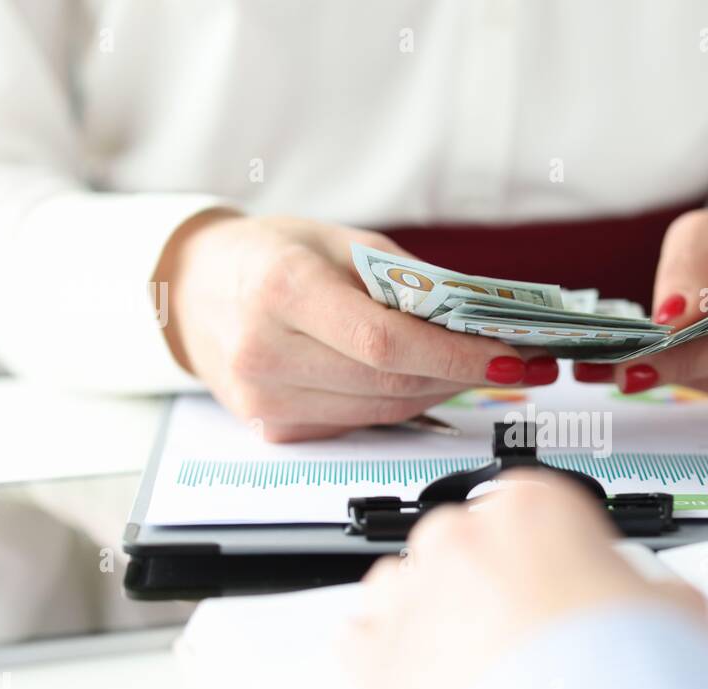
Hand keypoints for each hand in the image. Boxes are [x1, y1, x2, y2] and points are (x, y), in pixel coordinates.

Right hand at [155, 212, 556, 441]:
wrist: (194, 291)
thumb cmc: (271, 256)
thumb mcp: (339, 242)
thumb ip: (407, 281)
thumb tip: (481, 317)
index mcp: (282, 290)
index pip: (386, 343)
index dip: (455, 357)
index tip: (509, 357)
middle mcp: (266, 352)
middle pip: (390, 384)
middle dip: (462, 376)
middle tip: (514, 364)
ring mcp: (266, 399)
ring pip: (382, 411)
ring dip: (440, 393)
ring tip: (480, 370)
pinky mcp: (273, 428)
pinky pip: (359, 423)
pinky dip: (401, 404)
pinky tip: (428, 383)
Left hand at [347, 472, 706, 688]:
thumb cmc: (617, 669)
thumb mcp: (671, 611)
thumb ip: (654, 594)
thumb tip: (669, 607)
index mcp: (530, 506)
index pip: (529, 506)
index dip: (550, 550)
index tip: (561, 581)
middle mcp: (460, 537)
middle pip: (462, 543)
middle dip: (487, 583)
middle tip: (526, 635)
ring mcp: (409, 594)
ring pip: (402, 585)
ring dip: (430, 614)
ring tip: (473, 663)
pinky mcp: (372, 659)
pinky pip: (357, 640)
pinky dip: (380, 656)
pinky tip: (418, 677)